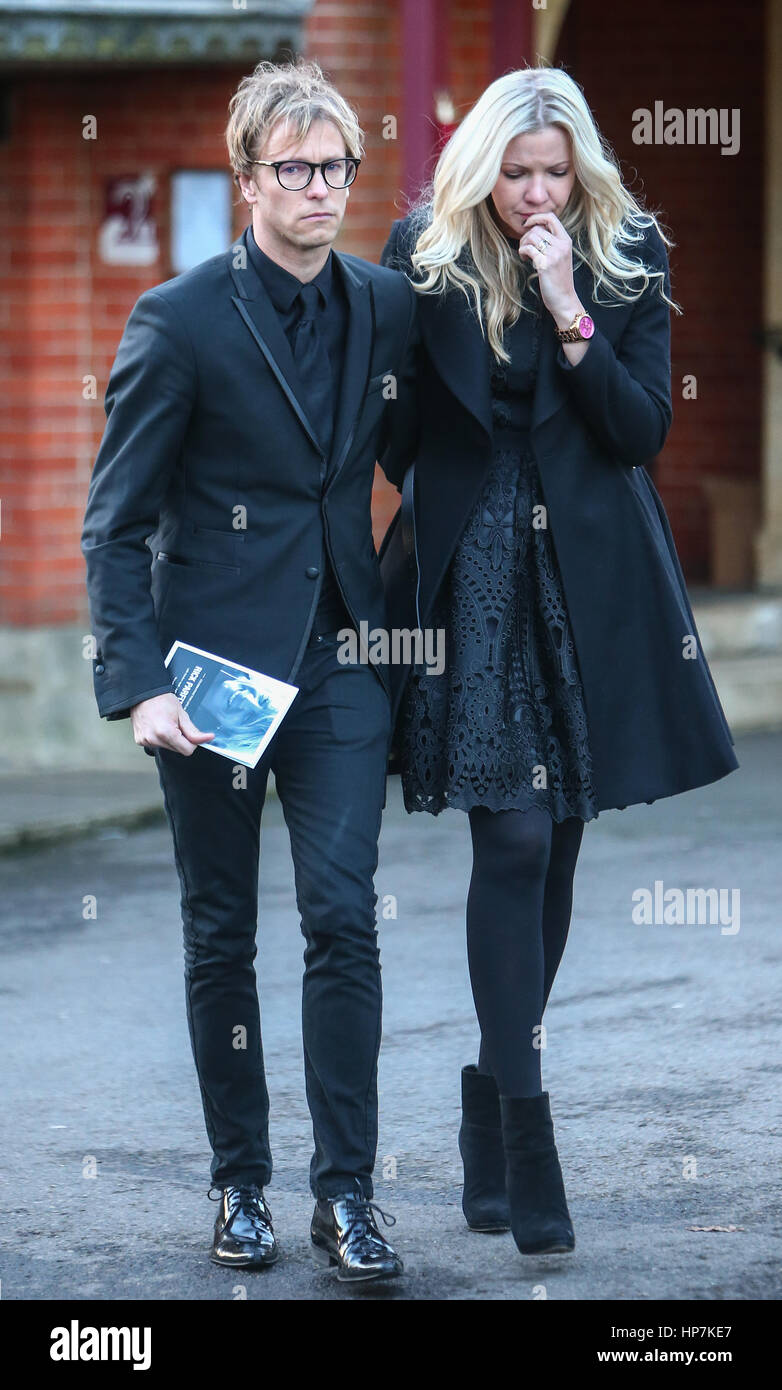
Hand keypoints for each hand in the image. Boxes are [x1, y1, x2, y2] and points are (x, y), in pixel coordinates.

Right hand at [130, 692, 214, 755]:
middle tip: (176, 725)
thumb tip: (206, 739)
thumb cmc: (161, 700)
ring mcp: (145, 741)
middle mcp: (154, 739)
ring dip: (170, 739)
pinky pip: (157, 745)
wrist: (144, 694)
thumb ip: (194, 731)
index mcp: (165, 732)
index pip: (187, 750)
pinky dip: (160, 738)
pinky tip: (158, 727)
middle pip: (177, 750)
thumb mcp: (182, 714)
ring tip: (165, 724)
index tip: (191, 734)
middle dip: (181, 740)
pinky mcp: (140, 741)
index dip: (192, 742)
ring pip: (168, 748)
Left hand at [517, 212, 581, 327]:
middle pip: (537, 228)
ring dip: (523, 244)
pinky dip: (522, 252)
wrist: (564, 299)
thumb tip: (534, 229)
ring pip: (531, 237)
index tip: (527, 224)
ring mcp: (554, 255)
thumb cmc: (559, 279)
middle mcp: (562, 245)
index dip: (536, 217)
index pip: (551, 217)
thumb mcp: (560, 256)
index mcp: (566, 241)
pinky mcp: (545, 265)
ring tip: (525, 255)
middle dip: (526, 236)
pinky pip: (528, 249)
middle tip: (525, 248)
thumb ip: (552, 242)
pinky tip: (525, 259)